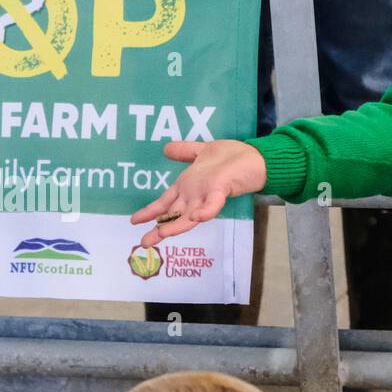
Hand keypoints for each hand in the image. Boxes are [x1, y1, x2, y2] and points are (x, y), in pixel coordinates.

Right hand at [130, 140, 265, 246]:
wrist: (258, 157)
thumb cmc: (233, 157)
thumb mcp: (203, 151)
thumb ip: (184, 151)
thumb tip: (166, 149)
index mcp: (188, 187)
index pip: (165, 202)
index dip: (150, 211)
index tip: (134, 221)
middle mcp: (195, 195)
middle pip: (173, 214)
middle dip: (158, 228)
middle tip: (143, 243)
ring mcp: (207, 195)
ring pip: (188, 214)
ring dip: (175, 225)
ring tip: (162, 235)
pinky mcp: (221, 190)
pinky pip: (212, 204)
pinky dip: (205, 211)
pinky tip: (197, 217)